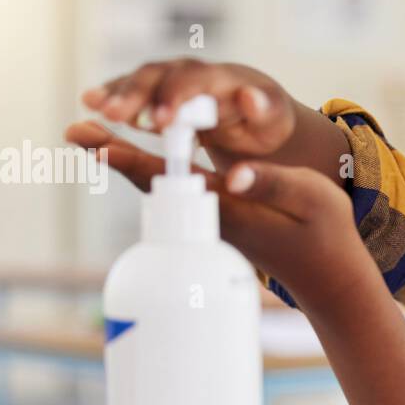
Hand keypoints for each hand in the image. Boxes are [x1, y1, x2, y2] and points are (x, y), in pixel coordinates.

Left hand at [64, 118, 376, 308]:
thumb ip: (272, 184)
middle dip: (114, 155)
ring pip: (161, 190)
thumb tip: (232, 175)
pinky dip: (149, 172)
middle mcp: (212, 219)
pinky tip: (133, 159)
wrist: (329, 276)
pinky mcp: (218, 223)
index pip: (172, 181)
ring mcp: (212, 224)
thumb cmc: (325, 235)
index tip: (99, 143)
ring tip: (92, 136)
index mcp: (230, 210)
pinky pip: (176, 195)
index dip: (133, 159)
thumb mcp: (311, 199)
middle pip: (152, 185)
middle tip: (75, 128)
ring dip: (126, 162)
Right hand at [80, 59, 294, 162]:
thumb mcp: (274, 118)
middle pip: (161, 75)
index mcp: (222, 78)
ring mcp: (173, 80)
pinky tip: (90, 104)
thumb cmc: (267, 120)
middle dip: (137, 94)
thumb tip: (251, 96)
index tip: (160, 121)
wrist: (257, 114)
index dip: (175, 97)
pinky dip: (112, 95)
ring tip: (93, 106)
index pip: (195, 80)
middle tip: (114, 115)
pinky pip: (133, 91)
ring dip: (117, 92)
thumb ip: (264, 109)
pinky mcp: (159, 92)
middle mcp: (193, 72)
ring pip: (142, 80)